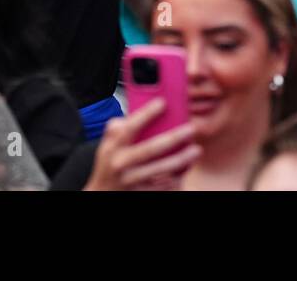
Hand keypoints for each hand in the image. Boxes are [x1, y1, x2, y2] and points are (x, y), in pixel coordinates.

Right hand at [84, 99, 199, 190]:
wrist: (101, 193)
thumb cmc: (108, 164)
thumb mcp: (107, 143)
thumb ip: (119, 127)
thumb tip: (137, 111)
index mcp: (113, 146)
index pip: (130, 127)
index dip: (146, 114)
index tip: (162, 102)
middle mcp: (120, 163)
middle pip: (150, 149)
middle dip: (173, 138)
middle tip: (191, 129)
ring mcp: (130, 180)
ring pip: (159, 170)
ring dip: (180, 160)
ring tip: (196, 150)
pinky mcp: (139, 193)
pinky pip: (161, 186)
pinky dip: (174, 179)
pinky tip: (185, 170)